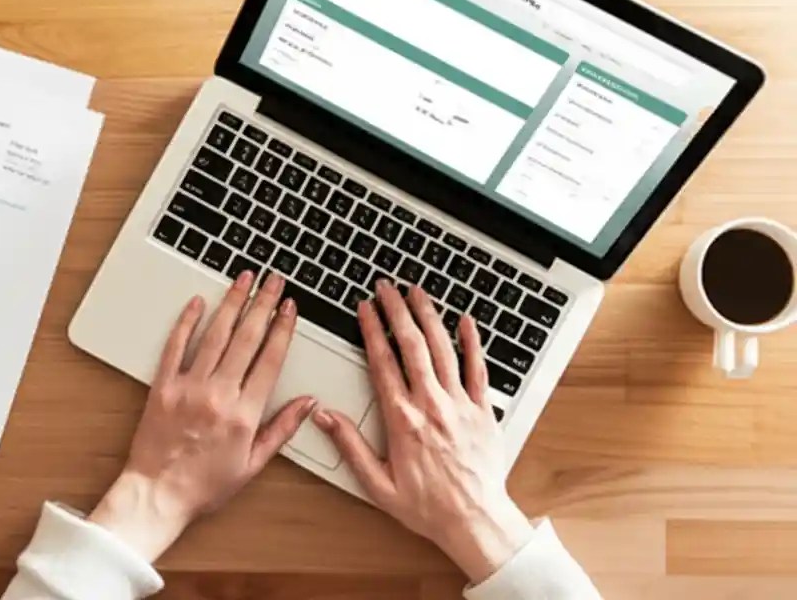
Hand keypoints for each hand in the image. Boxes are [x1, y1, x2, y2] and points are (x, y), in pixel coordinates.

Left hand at [88, 271, 315, 559]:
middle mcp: (218, 394)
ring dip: (231, 303)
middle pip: (246, 338)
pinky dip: (186, 323)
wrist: (157, 495)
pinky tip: (197, 302)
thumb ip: (282, 429)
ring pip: (215, 336)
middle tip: (273, 280)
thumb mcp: (253, 463)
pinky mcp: (162, 387)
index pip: (270, 359)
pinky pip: (175, 347)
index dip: (282, 329)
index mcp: (244, 414)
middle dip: (263, 304)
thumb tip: (309, 402)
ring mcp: (188, 387)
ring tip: (244, 279)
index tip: (290, 307)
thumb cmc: (205, 485)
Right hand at [313, 280, 532, 582]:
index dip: (371, 329)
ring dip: (429, 316)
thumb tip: (325, 417)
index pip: (382, 362)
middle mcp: (431, 404)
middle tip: (387, 288)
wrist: (475, 520)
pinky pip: (479, 368)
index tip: (365, 308)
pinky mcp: (483, 411)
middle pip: (412, 345)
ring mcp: (460, 404)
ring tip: (417, 293)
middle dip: (397, 310)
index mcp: (402, 419)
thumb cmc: (427, 507)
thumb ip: (349, 446)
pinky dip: (472, 342)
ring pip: (443, 348)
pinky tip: (466, 321)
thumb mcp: (377, 483)